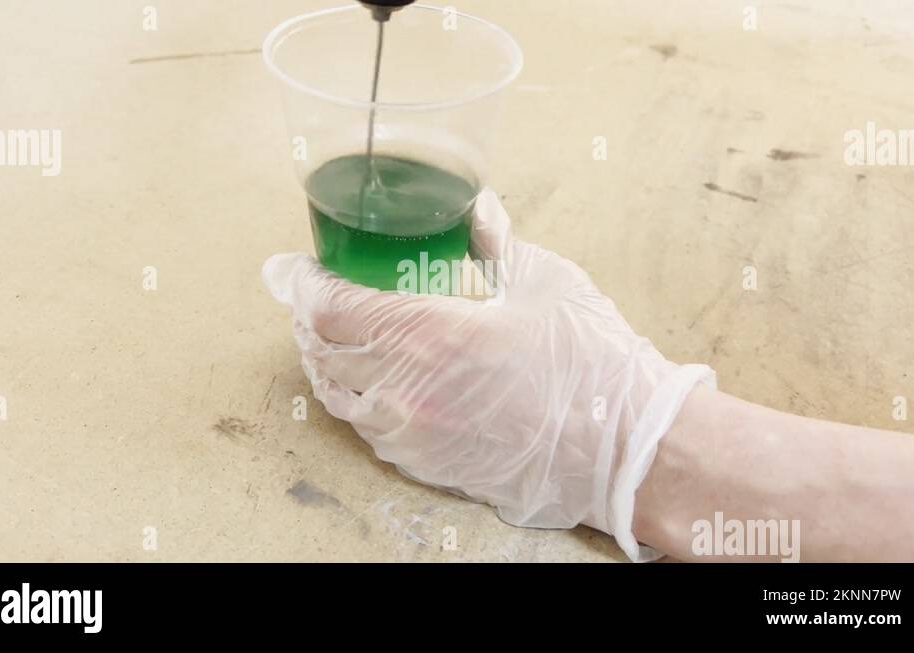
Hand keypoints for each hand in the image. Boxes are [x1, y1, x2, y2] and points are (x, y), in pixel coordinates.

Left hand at [263, 190, 714, 560]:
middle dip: (309, 316)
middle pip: (320, 350)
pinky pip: (366, 427)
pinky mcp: (423, 465)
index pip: (329, 306)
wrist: (622, 449)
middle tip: (316, 293)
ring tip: (339, 334)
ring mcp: (410, 435)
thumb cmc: (589, 363)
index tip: (291, 267)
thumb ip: (494, 240)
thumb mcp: (543, 281)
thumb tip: (474, 208)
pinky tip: (374, 378)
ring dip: (327, 359)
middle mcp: (404, 391)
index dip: (301, 282)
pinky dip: (357, 396)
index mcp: (428, 334)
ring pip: (336, 394)